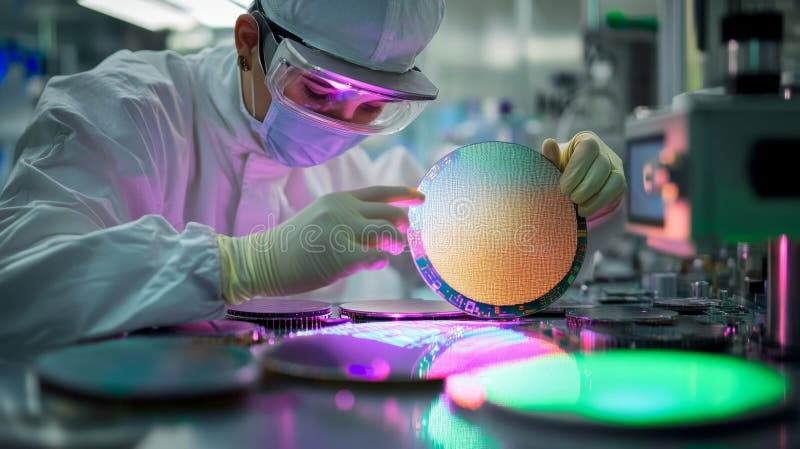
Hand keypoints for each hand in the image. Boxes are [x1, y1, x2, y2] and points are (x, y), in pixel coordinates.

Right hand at [217, 186, 423, 304]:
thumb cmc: (292, 245)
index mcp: (338, 199)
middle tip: (405, 234)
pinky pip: (377, 256)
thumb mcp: (321, 219)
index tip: (421, 197)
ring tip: (391, 250)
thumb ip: (349, 220)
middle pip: (389, 211)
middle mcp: (343, 210)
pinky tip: (375, 263)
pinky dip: (381, 260)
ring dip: (395, 243)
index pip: (380, 192)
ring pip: (387, 232)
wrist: (263, 260)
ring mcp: (343, 232)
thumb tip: (382, 233)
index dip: (404, 194)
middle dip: (403, 223)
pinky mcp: (342, 256)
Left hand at [541, 131, 625, 217]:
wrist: (572, 181)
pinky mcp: (620, 181)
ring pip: (615, 179)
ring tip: (577, 205)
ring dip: (594, 196)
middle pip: (602, 165)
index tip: (564, 188)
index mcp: (585, 139)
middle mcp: (604, 150)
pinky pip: (617, 191)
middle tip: (569, 198)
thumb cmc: (561, 168)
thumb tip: (548, 143)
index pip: (588, 148)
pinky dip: (599, 203)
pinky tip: (585, 209)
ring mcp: (615, 166)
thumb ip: (551, 156)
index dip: (577, 169)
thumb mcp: (553, 162)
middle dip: (585, 186)